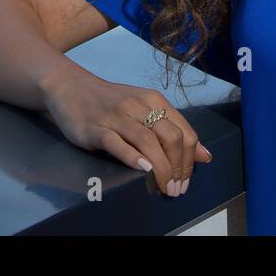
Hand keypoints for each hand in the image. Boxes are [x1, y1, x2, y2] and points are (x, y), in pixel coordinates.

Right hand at [42, 65, 211, 196]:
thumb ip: (173, 129)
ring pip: (147, 141)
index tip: (186, 180)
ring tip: (164, 187)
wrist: (70, 86)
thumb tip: (204, 155)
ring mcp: (117, 116)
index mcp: (155, 101)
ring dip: (161, 168)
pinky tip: (143, 169)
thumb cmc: (111, 102)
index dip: (190, 160)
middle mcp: (139, 106)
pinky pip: (117, 143)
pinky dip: (132, 157)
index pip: (184, 132)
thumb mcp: (145, 108)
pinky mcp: (95, 128)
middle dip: (178, 167)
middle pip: (171, 137)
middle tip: (175, 188)